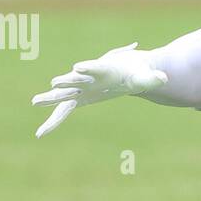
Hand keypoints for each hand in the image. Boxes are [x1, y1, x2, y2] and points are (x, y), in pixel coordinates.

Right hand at [32, 43, 166, 137]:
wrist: (128, 70)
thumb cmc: (137, 73)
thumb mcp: (146, 77)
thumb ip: (152, 78)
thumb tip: (164, 79)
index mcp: (104, 69)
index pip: (94, 67)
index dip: (87, 68)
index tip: (78, 68)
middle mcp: (88, 78)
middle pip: (74, 80)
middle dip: (66, 82)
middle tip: (54, 83)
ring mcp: (81, 89)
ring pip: (64, 95)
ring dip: (51, 98)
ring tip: (35, 101)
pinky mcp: (79, 100)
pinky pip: (64, 112)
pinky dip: (54, 121)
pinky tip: (42, 133)